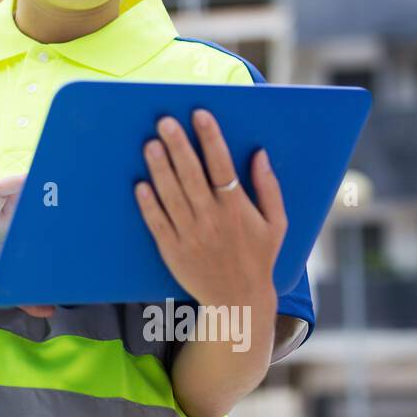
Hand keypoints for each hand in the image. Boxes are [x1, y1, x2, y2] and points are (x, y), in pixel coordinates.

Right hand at [0, 160, 52, 317]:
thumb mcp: (5, 290)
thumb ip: (26, 300)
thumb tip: (50, 311)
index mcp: (10, 234)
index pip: (31, 211)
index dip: (45, 200)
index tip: (66, 190)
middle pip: (19, 197)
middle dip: (34, 186)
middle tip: (54, 173)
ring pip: (1, 193)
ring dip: (15, 181)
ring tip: (30, 174)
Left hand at [133, 110, 285, 310]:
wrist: (238, 301)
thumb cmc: (259, 257)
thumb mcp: (276, 224)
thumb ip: (269, 188)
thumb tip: (260, 154)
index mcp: (238, 209)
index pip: (222, 166)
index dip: (211, 139)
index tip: (200, 115)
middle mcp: (213, 220)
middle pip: (192, 176)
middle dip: (178, 147)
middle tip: (164, 122)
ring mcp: (191, 235)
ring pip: (172, 196)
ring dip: (160, 169)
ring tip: (150, 145)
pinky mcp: (173, 250)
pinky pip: (158, 223)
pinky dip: (148, 205)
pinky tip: (140, 185)